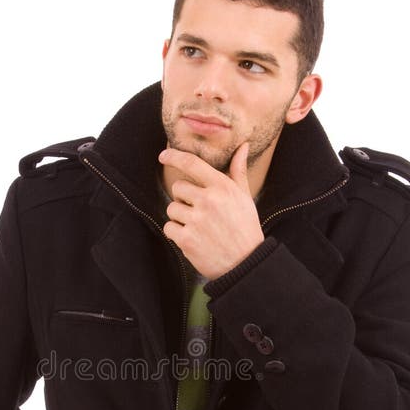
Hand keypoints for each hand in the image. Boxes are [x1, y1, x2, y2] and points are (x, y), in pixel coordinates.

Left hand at [158, 142, 264, 278]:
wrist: (246, 263)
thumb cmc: (245, 228)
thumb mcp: (245, 197)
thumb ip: (238, 171)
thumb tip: (242, 146)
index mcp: (222, 187)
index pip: (192, 164)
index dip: (174, 157)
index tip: (163, 156)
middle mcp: (208, 201)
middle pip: (177, 188)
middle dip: (183, 199)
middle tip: (198, 211)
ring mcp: (196, 220)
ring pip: (172, 209)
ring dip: (180, 217)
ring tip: (198, 227)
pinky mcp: (187, 239)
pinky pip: (168, 227)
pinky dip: (176, 233)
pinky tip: (193, 238)